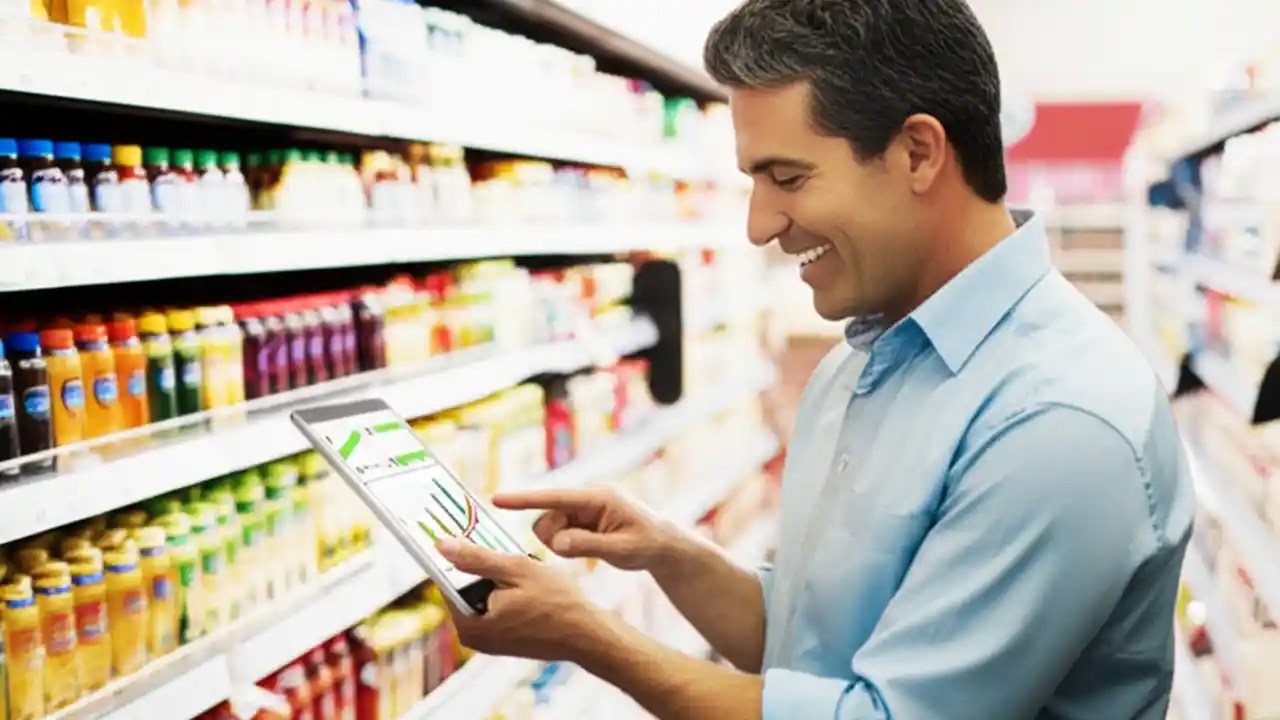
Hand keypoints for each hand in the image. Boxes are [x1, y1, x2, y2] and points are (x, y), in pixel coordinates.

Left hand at [436, 538, 609, 661]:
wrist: (588, 635)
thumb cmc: (557, 603)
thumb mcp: (516, 570)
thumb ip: (477, 558)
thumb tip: (442, 545)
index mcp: (469, 624)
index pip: (446, 581)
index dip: (455, 554)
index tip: (459, 532)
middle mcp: (473, 637)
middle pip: (464, 588)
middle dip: (480, 566)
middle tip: (500, 547)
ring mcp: (489, 640)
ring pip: (482, 595)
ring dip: (495, 576)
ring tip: (520, 566)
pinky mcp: (504, 639)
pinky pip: (495, 606)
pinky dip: (504, 590)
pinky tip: (525, 582)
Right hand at [493, 487, 672, 571]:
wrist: (663, 544)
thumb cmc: (648, 543)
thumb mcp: (623, 549)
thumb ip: (588, 546)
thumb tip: (556, 542)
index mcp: (597, 498)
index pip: (553, 497)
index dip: (523, 500)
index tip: (496, 499)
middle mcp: (586, 499)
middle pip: (548, 518)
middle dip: (555, 538)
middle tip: (581, 549)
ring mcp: (582, 509)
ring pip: (551, 528)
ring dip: (562, 543)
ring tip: (592, 548)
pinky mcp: (581, 520)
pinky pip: (558, 534)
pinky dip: (566, 545)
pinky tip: (588, 547)